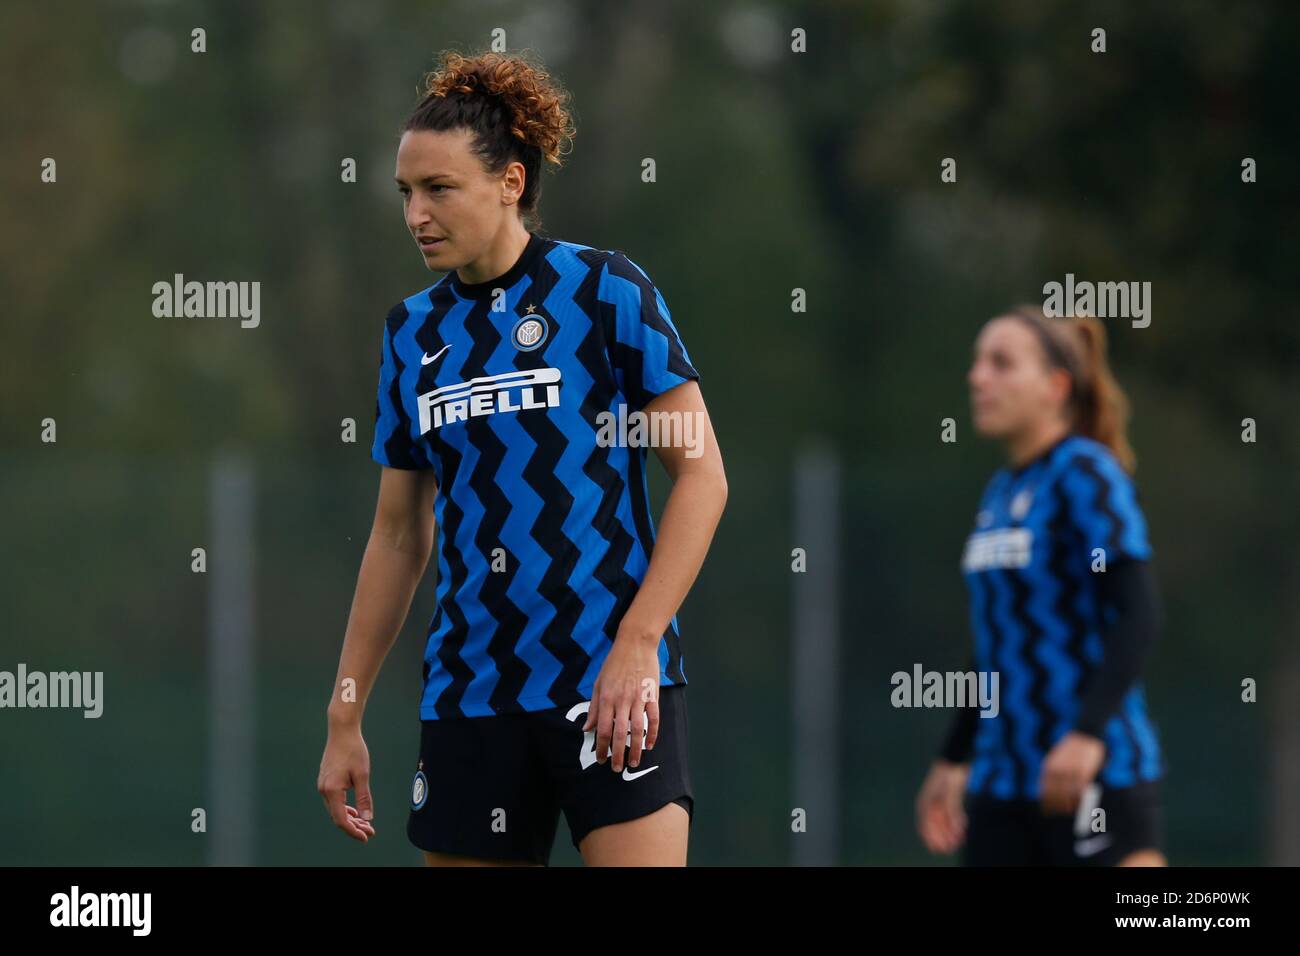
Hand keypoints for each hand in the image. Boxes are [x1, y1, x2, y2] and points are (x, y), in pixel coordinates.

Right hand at [317, 725, 376, 842]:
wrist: (342, 731)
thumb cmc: (353, 750)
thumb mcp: (362, 775)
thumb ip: (364, 797)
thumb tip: (367, 817)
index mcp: (332, 790)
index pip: (341, 819)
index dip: (353, 831)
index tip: (366, 837)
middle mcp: (324, 789)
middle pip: (337, 816)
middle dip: (354, 826)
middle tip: (370, 832)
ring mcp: (323, 785)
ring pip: (335, 809)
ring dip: (350, 817)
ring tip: (365, 824)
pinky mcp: (326, 781)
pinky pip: (334, 801)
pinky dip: (344, 808)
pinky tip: (354, 811)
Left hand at [583, 625, 662, 772]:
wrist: (635, 644)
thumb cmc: (614, 663)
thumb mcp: (598, 683)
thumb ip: (593, 708)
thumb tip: (586, 728)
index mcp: (606, 699)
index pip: (602, 729)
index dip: (601, 747)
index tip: (600, 759)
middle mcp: (622, 701)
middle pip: (619, 734)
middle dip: (617, 754)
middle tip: (616, 769)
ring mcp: (639, 699)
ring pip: (638, 730)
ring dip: (636, 749)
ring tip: (634, 763)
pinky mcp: (652, 696)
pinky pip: (654, 719)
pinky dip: (654, 734)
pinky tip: (651, 745)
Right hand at [916, 760, 968, 853]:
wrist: (954, 757)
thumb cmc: (950, 773)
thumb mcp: (952, 791)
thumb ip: (954, 809)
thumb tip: (957, 828)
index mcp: (925, 802)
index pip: (925, 826)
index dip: (932, 839)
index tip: (940, 848)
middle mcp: (929, 803)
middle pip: (934, 826)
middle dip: (943, 837)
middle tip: (953, 846)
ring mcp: (938, 801)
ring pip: (943, 821)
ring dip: (951, 831)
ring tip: (961, 838)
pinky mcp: (946, 798)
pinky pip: (949, 814)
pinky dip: (955, 821)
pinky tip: (963, 826)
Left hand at [1038, 731, 1104, 814]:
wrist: (1084, 735)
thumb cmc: (1070, 749)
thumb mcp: (1056, 758)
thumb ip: (1052, 772)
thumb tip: (1048, 789)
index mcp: (1049, 767)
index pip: (1045, 790)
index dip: (1047, 803)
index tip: (1047, 811)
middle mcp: (1058, 771)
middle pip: (1056, 795)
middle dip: (1057, 806)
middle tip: (1060, 814)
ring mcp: (1070, 772)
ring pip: (1068, 794)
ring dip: (1069, 805)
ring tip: (1070, 811)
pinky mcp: (1083, 772)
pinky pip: (1080, 790)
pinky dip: (1079, 798)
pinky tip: (1079, 803)